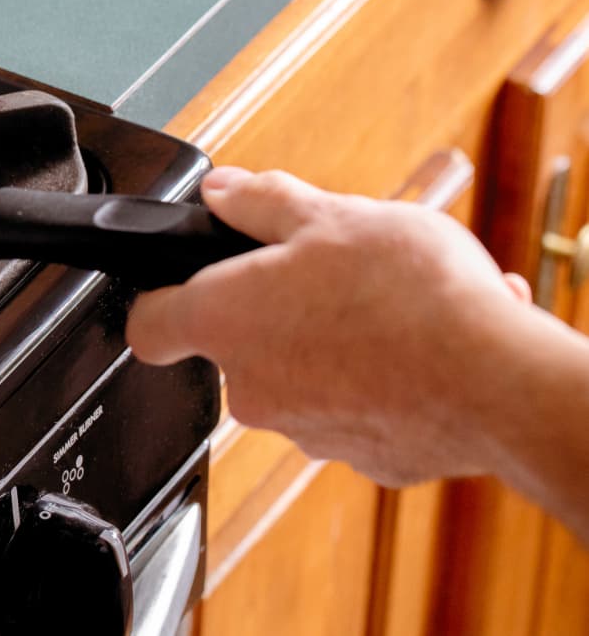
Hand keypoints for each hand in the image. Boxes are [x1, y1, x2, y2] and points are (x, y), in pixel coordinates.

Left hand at [126, 167, 533, 486]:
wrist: (500, 383)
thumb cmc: (412, 298)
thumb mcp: (329, 215)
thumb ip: (260, 202)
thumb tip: (221, 191)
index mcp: (225, 323)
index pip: (148, 324)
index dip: (159, 298)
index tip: (177, 284)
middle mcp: (253, 389)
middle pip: (240, 342)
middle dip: (280, 306)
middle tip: (329, 272)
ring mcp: (306, 431)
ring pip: (306, 373)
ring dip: (338, 339)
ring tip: (394, 305)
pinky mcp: (364, 457)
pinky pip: (358, 406)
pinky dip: (383, 378)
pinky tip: (424, 345)